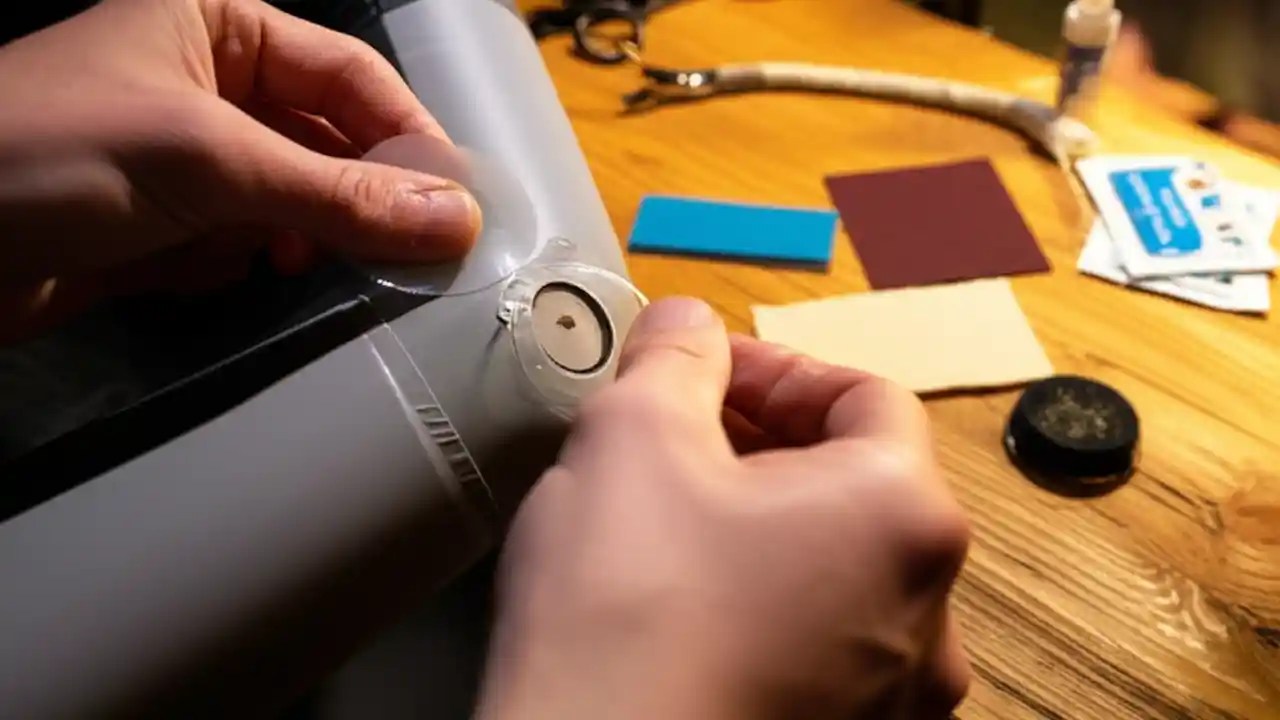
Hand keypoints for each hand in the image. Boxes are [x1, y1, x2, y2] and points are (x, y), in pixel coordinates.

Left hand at [0, 0, 480, 341]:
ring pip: (291, 202)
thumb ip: (340, 192)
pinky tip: (203, 271)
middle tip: (401, 257)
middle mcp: (208, 84)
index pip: (349, 76)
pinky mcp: (161, 225)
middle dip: (349, 200)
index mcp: (218, 26)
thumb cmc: (56, 156)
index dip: (408, 138)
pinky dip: (235, 265)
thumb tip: (458, 221)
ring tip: (282, 261)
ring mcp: (184, 158)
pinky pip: (242, 245)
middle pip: (326, 144)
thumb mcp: (209, 161)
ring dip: (290, 238)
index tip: (458, 207)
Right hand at [478, 298, 971, 719]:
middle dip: (762, 444)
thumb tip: (689, 325)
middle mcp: (929, 613)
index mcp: (905, 515)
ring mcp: (893, 697)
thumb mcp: (632, 435)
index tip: (701, 371)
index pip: (864, 395)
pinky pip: (813, 648)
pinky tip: (680, 614)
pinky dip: (761, 608)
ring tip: (667, 523)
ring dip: (759, 527)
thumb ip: (674, 355)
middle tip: (672, 438)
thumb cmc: (628, 612)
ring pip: (832, 570)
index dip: (775, 368)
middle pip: (853, 484)